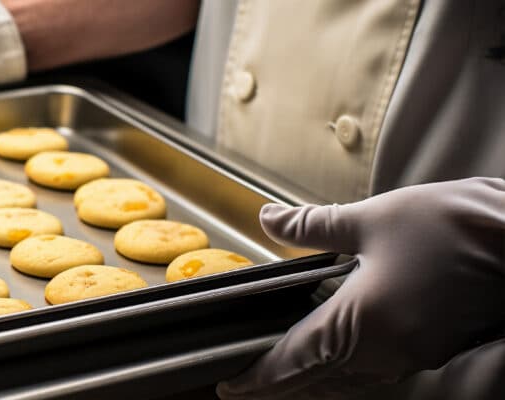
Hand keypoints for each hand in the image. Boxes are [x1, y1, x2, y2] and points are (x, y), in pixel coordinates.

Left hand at [217, 177, 504, 398]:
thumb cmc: (455, 226)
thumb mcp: (374, 219)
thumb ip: (314, 226)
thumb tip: (268, 219)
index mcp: (362, 324)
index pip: (294, 361)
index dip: (259, 377)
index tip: (229, 387)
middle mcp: (387, 351)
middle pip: (318, 379)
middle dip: (279, 383)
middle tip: (246, 384)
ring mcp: (415, 354)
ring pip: (349, 380)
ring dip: (312, 379)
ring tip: (283, 372)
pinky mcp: (436, 347)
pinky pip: (377, 370)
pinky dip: (346, 369)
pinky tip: (337, 354)